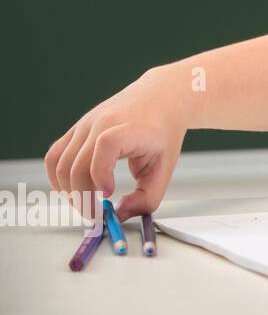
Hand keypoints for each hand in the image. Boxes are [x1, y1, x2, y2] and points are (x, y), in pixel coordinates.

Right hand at [44, 66, 190, 222]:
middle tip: (95, 215)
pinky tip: (73, 189)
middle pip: (76, 163)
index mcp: (127, 128)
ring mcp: (84, 125)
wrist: (159, 98)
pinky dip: (58, 176)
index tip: (108, 193)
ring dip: (68, 189)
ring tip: (86, 203)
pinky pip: (55, 155)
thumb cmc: (163, 131)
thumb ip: (148, 197)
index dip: (100, 174)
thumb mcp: (165, 167)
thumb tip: (120, 215)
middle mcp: (101, 122)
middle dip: (81, 196)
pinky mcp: (75, 129)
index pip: (105, 146)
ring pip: (59, 162)